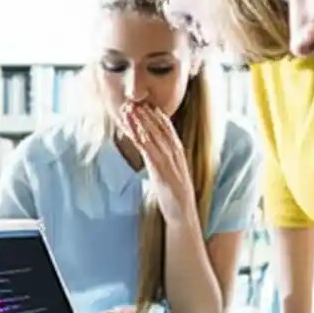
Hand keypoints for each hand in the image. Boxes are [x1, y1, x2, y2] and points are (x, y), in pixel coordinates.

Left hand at [121, 102, 196, 221]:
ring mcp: (168, 161)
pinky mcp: (160, 170)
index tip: (148, 103)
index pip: (168, 128)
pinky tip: (133, 129)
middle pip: (159, 128)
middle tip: (135, 101)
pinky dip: (140, 138)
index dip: (157, 115)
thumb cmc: (176, 194)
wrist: (183, 211)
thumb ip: (168, 160)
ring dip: (140, 121)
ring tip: (130, 109)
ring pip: (153, 136)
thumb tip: (159, 152)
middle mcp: (174, 153)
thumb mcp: (173, 172)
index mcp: (178, 152)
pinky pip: (148, 150)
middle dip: (146, 113)